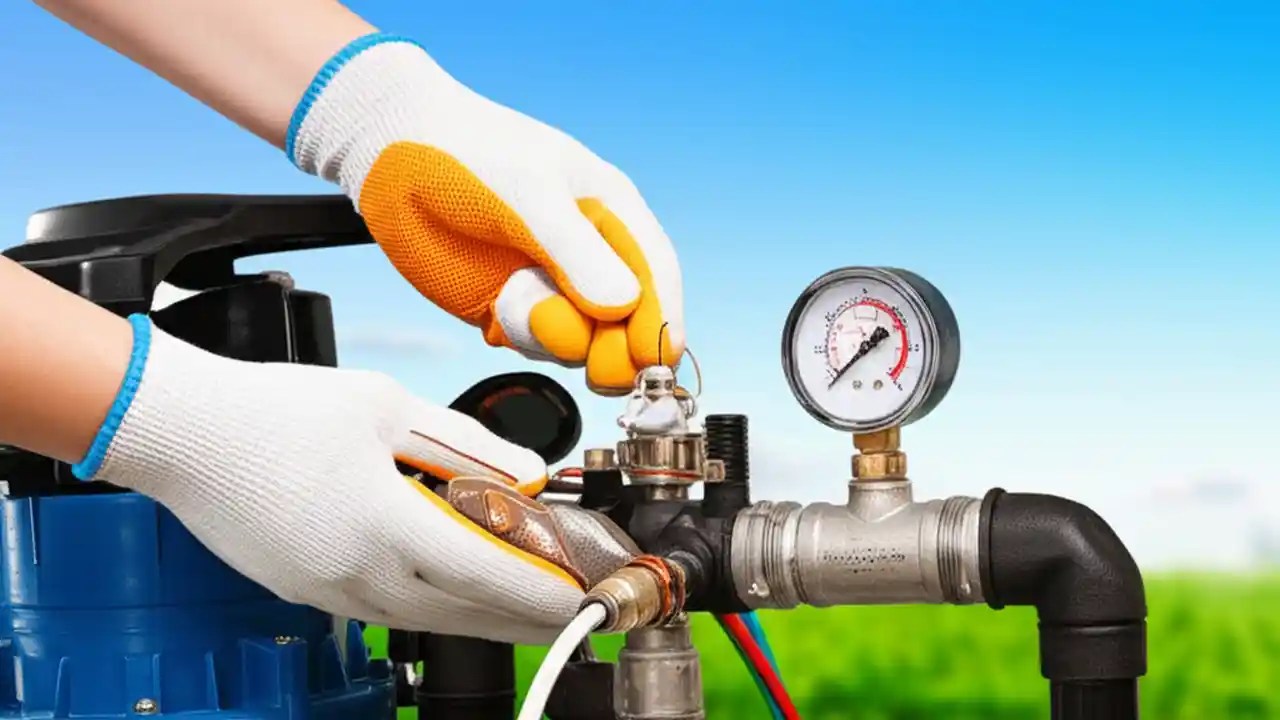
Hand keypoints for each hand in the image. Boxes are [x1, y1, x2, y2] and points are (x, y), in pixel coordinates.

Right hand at [73, 315, 584, 644]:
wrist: (182, 432)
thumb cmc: (276, 411)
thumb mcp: (385, 406)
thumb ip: (465, 447)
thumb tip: (527, 476)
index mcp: (382, 522)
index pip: (486, 573)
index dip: (544, 591)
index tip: (586, 599)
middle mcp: (357, 572)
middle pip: (464, 611)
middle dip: (527, 618)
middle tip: (575, 617)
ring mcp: (328, 591)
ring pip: (426, 619)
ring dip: (483, 617)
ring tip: (530, 613)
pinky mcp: (308, 592)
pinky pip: (386, 610)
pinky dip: (433, 606)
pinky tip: (454, 593)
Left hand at [287, 33, 683, 393]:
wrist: (390, 155)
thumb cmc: (467, 153)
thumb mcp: (528, 193)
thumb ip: (575, 251)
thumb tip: (624, 305)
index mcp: (611, 215)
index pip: (654, 277)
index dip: (661, 320)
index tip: (654, 359)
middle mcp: (588, 256)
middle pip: (626, 323)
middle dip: (614, 348)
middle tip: (599, 370)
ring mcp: (549, 285)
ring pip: (581, 340)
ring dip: (556, 337)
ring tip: (515, 300)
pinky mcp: (509, 308)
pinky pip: (535, 343)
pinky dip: (521, 335)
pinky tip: (498, 307)